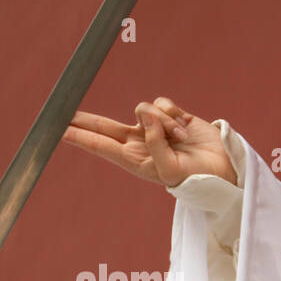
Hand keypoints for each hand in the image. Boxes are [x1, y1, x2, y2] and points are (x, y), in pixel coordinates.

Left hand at [61, 96, 236, 188]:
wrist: (223, 170)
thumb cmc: (195, 177)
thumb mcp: (170, 169)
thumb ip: (154, 142)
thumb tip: (144, 113)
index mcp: (134, 160)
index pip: (100, 146)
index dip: (79, 137)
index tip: (58, 131)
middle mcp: (139, 143)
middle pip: (106, 126)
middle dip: (86, 120)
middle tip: (61, 112)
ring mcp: (154, 128)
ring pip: (143, 109)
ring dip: (162, 120)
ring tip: (179, 139)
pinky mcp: (170, 116)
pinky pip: (161, 103)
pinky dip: (172, 113)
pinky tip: (184, 127)